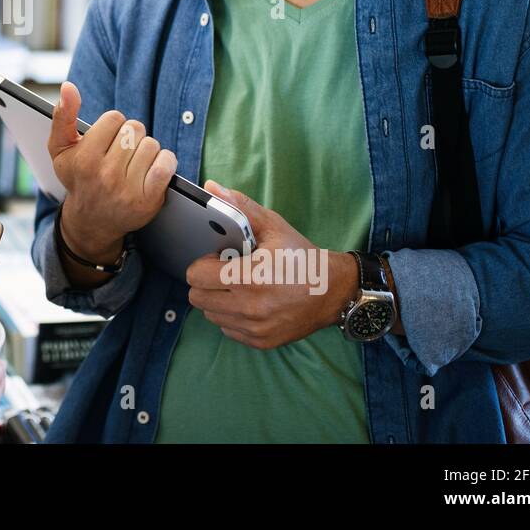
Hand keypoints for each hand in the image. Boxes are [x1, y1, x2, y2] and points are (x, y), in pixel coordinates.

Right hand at [48, 82, 175, 261]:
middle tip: (120, 152)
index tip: (106, 139)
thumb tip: (68, 87)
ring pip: (151, 144)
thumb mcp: (60, 149)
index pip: (114, 118)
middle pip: (134, 129)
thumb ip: (62, 115)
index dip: (112, 126)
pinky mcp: (148, 200)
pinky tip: (153, 167)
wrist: (92, 221)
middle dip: (129, 136)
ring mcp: (128, 189)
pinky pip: (167, 164)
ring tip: (133, 162)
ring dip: (146, 150)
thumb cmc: (78, 177)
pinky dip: (165, 161)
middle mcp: (105, 175)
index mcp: (85, 159)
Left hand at [184, 180, 356, 349]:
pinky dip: (231, 316)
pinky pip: (226, 329)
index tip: (218, 258)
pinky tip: (249, 303)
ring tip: (239, 287)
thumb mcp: (272, 226)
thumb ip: (239, 206)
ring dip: (217, 300)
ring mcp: (255, 327)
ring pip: (210, 314)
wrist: (334, 291)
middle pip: (197, 297)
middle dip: (206, 282)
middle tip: (225, 272)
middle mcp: (249, 307)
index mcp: (249, 277)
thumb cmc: (301, 256)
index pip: (195, 275)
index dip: (203, 263)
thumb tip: (211, 188)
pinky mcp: (260, 341)